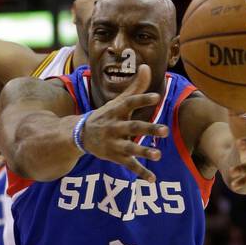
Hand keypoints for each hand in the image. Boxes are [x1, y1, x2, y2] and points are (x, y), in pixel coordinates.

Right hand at [80, 64, 166, 182]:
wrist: (80, 135)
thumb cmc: (106, 115)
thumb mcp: (118, 101)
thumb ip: (135, 86)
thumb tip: (145, 65)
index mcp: (117, 111)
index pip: (130, 103)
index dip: (142, 99)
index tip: (157, 97)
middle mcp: (115, 127)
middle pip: (133, 128)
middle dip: (148, 129)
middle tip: (165, 130)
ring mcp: (114, 143)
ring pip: (130, 148)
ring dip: (144, 152)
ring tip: (158, 155)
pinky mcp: (115, 156)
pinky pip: (129, 165)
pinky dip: (140, 173)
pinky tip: (153, 179)